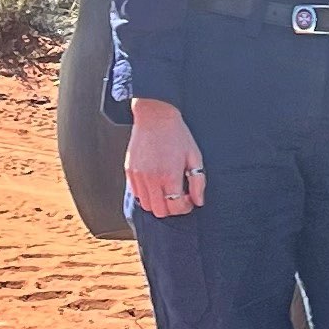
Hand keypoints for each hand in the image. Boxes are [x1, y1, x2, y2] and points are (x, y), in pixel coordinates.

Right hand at [127, 103, 205, 218]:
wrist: (155, 117)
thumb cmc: (177, 135)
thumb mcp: (194, 156)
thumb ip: (198, 181)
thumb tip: (199, 201)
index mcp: (169, 175)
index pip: (176, 206)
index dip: (186, 207)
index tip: (190, 199)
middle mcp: (151, 179)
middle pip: (160, 211)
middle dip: (172, 209)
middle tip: (180, 197)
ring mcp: (138, 176)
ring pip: (146, 206)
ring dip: (159, 203)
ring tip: (168, 190)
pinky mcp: (129, 172)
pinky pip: (137, 194)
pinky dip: (147, 195)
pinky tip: (157, 184)